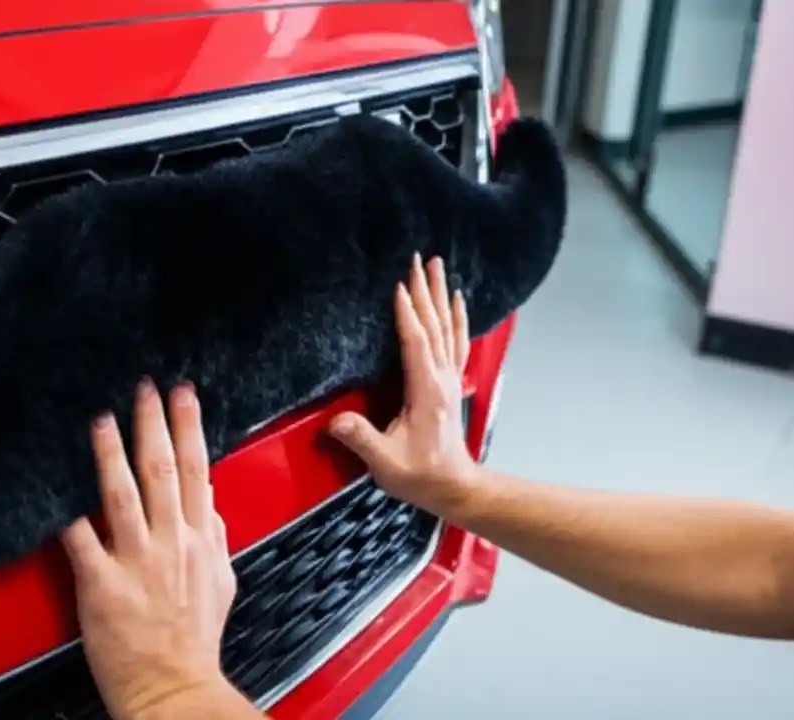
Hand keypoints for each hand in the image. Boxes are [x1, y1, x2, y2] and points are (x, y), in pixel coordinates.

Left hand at [61, 380, 248, 719]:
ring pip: (123, 494)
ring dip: (111, 452)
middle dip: (153, 422)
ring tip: (100, 418)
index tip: (183, 393)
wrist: (174, 688)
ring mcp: (136, 562)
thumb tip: (208, 503)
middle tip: (143, 386)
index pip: (197, 470)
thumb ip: (214, 537)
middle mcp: (171, 544)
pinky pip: (82, 539)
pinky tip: (56, 485)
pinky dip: (69, 512)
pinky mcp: (102, 584)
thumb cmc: (194, 640)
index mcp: (199, 540)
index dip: (189, 427)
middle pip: (163, 470)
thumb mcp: (221, 582)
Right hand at [328, 254, 481, 515]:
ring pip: (447, 327)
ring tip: (437, 266)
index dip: (406, 314)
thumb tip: (336, 421)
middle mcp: (442, 379)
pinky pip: (456, 340)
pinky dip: (457, 317)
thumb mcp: (385, 463)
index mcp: (425, 391)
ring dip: (441, 295)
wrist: (453, 487)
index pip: (415, 343)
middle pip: (433, 326)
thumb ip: (362, 439)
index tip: (399, 285)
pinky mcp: (452, 383)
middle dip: (425, 291)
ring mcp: (450, 379)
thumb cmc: (418, 475)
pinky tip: (457, 300)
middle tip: (419, 259)